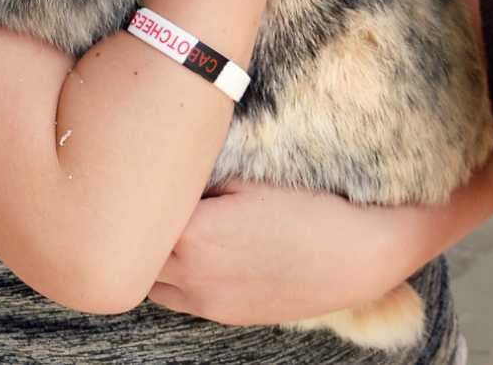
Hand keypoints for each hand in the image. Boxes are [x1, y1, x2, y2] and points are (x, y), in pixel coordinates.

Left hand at [149, 181, 422, 325]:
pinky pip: (182, 300)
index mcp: (193, 235)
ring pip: (153, 286)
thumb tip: (174, 178)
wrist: (356, 257)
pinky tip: (208, 254)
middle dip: (142, 231)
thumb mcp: (251, 180)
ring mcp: (207, 301)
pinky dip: (181, 279)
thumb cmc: (309, 211)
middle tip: (158, 202)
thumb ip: (202, 183)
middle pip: (136, 258)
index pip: (137, 219)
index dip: (141, 196)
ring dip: (157, 260)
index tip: (148, 177)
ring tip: (182, 230)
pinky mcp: (226, 315)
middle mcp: (190, 275)